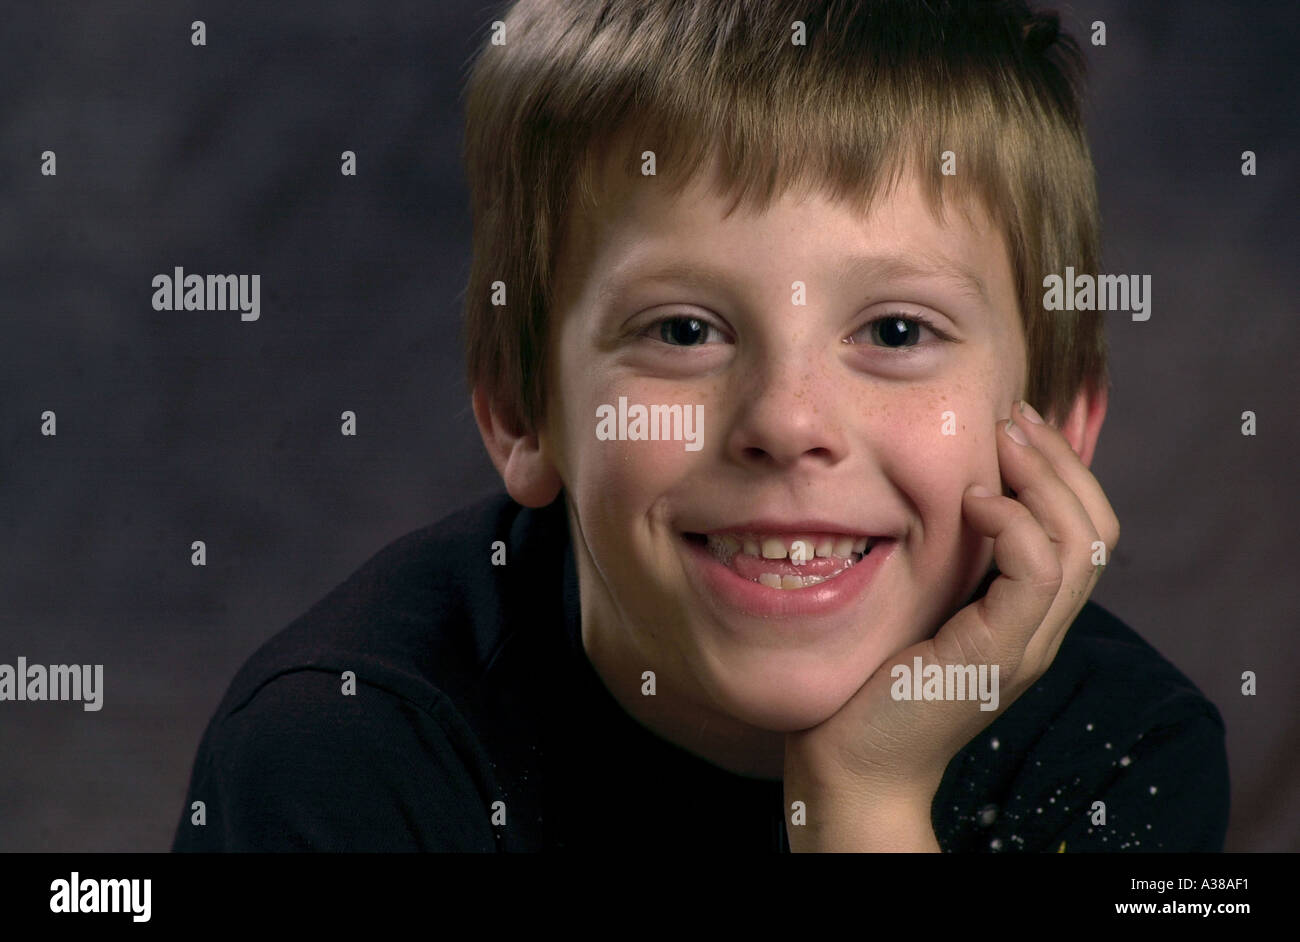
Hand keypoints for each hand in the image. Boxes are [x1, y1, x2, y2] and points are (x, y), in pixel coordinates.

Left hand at [783, 400, 1120, 849]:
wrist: (851, 765)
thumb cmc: (870, 681)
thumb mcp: (920, 604)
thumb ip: (947, 562)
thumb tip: (946, 489)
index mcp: (1029, 618)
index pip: (1086, 531)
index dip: (1062, 469)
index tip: (1015, 421)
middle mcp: (1041, 632)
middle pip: (1099, 529)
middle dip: (1062, 460)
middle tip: (1013, 415)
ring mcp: (1026, 647)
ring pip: (1083, 545)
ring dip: (1046, 479)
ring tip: (1001, 439)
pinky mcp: (994, 656)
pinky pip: (1037, 576)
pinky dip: (1019, 525)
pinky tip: (976, 499)